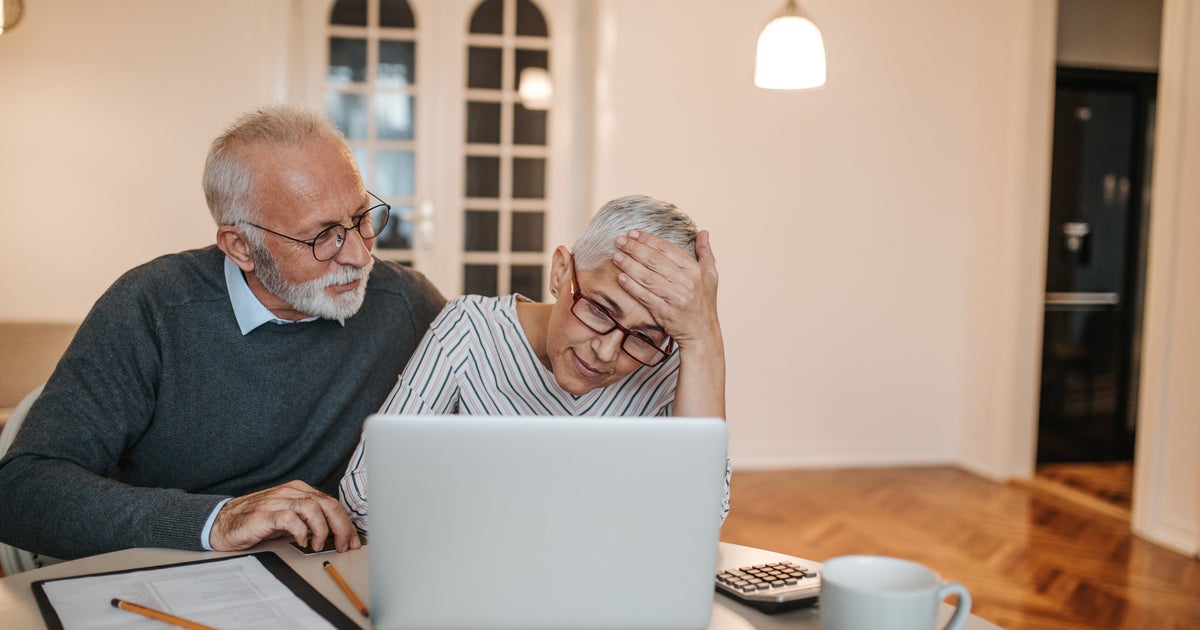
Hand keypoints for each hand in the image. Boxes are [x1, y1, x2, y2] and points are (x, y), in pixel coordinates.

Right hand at [209, 480, 361, 552]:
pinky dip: (301, 531)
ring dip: (322, 530)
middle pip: (327, 504)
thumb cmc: (256, 521)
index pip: (332, 503)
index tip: (352, 540)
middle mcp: (290, 492)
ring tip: (318, 545)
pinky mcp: (264, 515)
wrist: (222, 522)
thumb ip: (309, 520)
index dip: (346, 523)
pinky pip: (290, 519)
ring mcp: (277, 501)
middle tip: (343, 545)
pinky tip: (301, 542)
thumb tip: (335, 533)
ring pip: (312, 508)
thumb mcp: (288, 518)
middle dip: (341, 527)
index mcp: (299, 491)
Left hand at [612, 229, 721, 351]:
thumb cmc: (705, 303)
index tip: (633, 233)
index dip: (648, 240)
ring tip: (616, 256)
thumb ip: (706, 253)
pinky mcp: (665, 312)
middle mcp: (687, 282)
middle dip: (634, 248)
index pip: (667, 249)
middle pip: (655, 260)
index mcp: (695, 270)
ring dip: (629, 265)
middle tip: (619, 240)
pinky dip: (632, 286)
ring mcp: (676, 297)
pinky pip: (645, 296)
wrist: (702, 333)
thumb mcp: (711, 276)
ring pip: (647, 277)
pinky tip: (620, 277)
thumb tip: (703, 232)